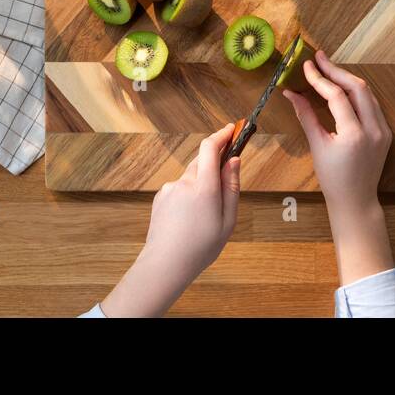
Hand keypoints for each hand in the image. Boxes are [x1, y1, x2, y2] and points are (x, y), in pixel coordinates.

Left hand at [100, 125, 239, 316]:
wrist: (165, 265)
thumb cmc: (200, 247)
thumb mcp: (227, 220)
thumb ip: (231, 187)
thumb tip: (234, 160)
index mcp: (203, 188)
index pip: (210, 148)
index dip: (222, 135)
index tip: (232, 129)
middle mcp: (184, 183)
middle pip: (202, 160)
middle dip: (215, 164)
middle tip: (227, 180)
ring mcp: (169, 189)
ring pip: (191, 176)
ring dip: (201, 184)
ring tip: (205, 215)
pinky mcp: (160, 197)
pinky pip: (180, 188)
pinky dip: (189, 196)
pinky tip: (190, 219)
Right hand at [284, 51, 394, 285]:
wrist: (356, 200)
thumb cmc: (332, 178)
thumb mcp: (317, 146)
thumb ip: (306, 116)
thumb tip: (290, 92)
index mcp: (354, 135)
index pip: (337, 96)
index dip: (320, 78)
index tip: (306, 65)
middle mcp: (373, 129)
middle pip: (357, 87)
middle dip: (336, 70)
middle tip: (318, 58)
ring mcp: (383, 130)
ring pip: (367, 93)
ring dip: (347, 79)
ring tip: (328, 69)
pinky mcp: (385, 132)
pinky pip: (372, 104)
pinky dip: (356, 92)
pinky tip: (342, 87)